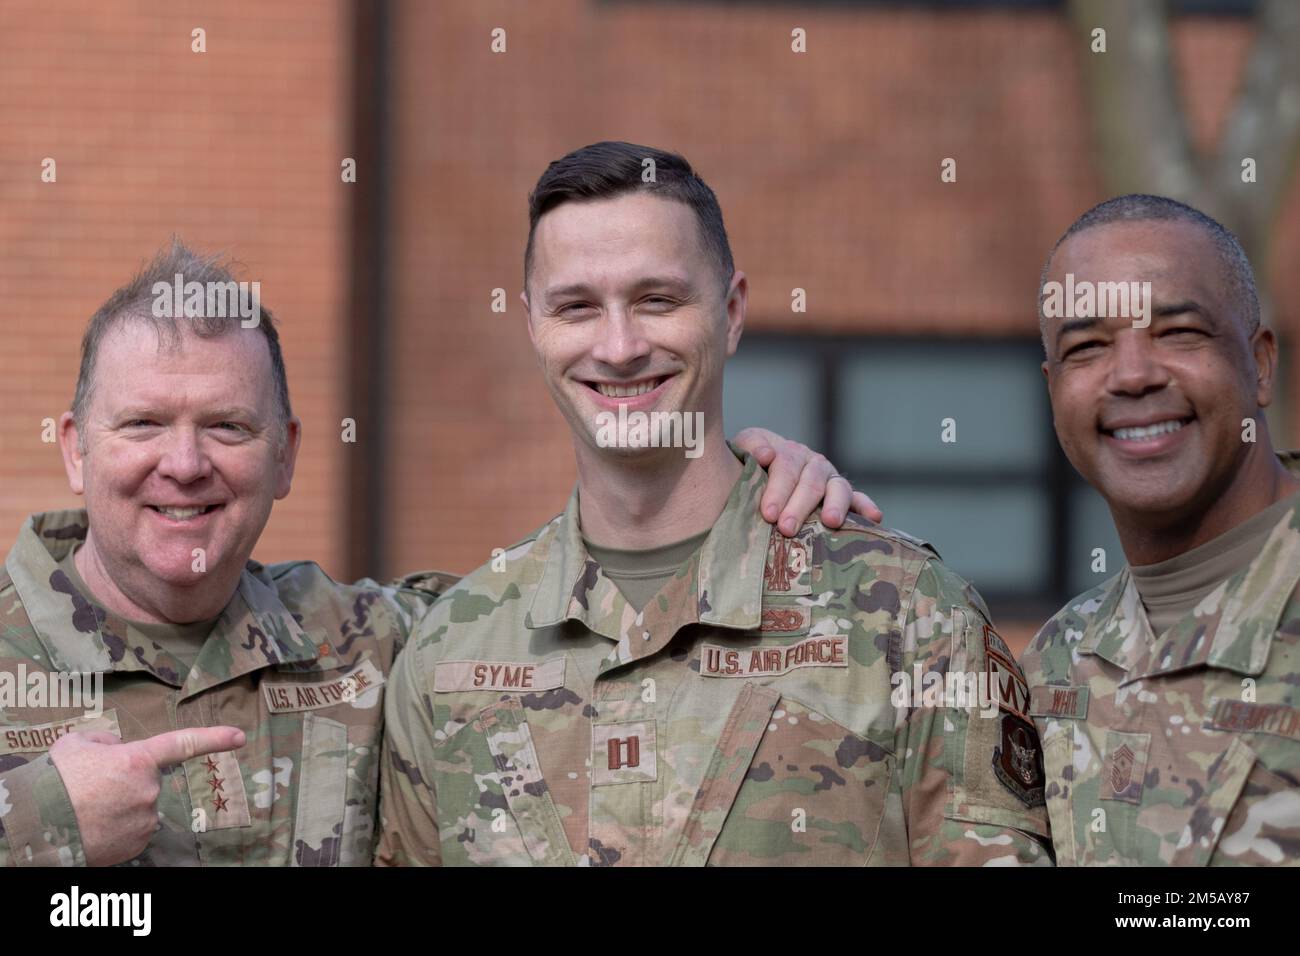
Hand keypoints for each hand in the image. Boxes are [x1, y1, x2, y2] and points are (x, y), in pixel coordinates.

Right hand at [49, 725, 245, 865]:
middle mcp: (148, 790)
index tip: (239, 737)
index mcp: (138, 759)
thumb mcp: (76, 744)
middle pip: (145, 783)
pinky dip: (117, 829)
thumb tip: (118, 749)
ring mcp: (144, 820)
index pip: (184, 744)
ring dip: (119, 808)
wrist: (35, 825)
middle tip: (92, 789)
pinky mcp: (136, 845)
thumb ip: (106, 741)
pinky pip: (133, 831)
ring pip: (139, 808)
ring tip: (88, 810)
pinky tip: (94, 827)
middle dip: (124, 784)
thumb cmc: (54, 781)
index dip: (214, 739)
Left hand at [731, 427, 881, 535]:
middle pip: (810, 482)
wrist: (762, 469)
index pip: (785, 466)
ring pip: (837, 488)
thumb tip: (766, 455)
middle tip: (787, 528)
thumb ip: (750, 448)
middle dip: (799, 506)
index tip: (768, 514)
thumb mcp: (743, 450)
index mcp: (789, 452)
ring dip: (836, 504)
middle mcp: (813, 463)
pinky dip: (866, 506)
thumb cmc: (750, 466)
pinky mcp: (843, 494)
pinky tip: (875, 517)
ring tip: (831, 522)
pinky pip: (858, 498)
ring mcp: (830, 478)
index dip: (777, 490)